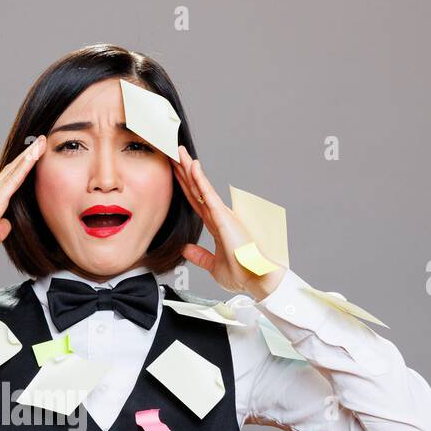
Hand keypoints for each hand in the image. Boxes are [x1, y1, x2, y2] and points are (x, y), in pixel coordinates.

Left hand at [171, 145, 285, 301]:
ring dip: (189, 169)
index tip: (175, 172)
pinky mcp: (224, 217)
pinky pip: (208, 195)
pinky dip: (200, 180)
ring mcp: (221, 215)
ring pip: (200, 187)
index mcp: (216, 225)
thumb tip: (186, 249)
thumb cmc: (242, 273)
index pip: (195, 201)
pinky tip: (193, 166)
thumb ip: (199, 255)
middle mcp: (218, 216)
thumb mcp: (213, 265)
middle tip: (174, 153)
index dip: (185, 186)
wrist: (256, 278)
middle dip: (184, 171)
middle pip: (196, 190)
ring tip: (179, 152)